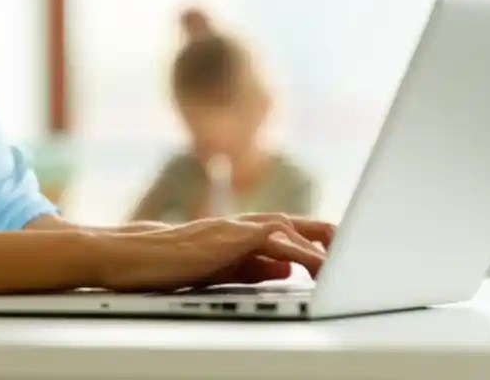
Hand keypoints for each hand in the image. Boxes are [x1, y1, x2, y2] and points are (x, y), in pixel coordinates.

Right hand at [92, 216, 329, 292]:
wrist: (132, 256)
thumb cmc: (170, 263)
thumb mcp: (222, 267)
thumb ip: (255, 265)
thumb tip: (290, 267)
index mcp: (242, 233)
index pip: (289, 230)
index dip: (318, 239)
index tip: (344, 250)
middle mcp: (242, 225)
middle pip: (296, 223)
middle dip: (327, 234)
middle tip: (357, 248)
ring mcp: (234, 229)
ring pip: (287, 228)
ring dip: (318, 242)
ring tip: (344, 256)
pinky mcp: (226, 238)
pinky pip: (270, 240)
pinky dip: (296, 249)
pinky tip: (312, 261)